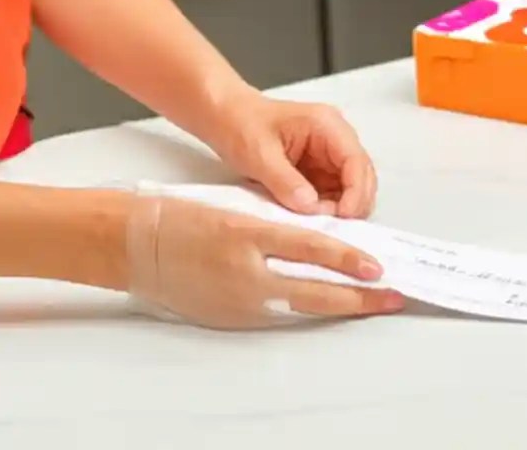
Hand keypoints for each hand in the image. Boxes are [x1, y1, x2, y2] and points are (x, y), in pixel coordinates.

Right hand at [127, 193, 404, 329]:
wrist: (135, 246)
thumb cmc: (184, 218)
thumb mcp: (237, 210)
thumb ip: (280, 226)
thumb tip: (326, 239)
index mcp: (247, 235)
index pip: (309, 249)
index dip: (347, 259)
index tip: (376, 267)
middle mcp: (245, 273)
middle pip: (314, 290)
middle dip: (359, 297)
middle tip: (392, 296)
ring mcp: (238, 301)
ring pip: (301, 307)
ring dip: (340, 306)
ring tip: (371, 304)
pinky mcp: (231, 317)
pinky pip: (279, 313)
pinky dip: (308, 308)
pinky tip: (331, 305)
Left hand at [206, 89, 376, 218]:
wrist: (224, 116)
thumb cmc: (240, 125)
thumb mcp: (259, 154)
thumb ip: (285, 181)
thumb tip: (312, 207)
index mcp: (327, 126)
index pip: (356, 161)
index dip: (356, 191)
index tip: (344, 216)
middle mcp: (336, 138)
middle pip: (362, 175)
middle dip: (354, 202)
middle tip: (333, 226)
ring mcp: (329, 154)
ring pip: (351, 186)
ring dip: (342, 207)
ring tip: (320, 223)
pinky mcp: (319, 169)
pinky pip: (334, 191)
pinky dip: (328, 207)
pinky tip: (314, 218)